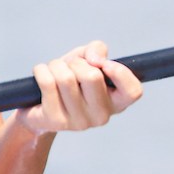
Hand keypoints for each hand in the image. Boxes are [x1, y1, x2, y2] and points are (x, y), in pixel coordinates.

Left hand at [19, 40, 142, 134]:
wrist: (40, 104)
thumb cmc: (70, 79)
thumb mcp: (87, 60)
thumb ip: (97, 51)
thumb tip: (95, 60)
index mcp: (117, 102)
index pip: (133, 91)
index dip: (120, 72)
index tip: (103, 63)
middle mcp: (102, 116)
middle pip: (92, 76)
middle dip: (76, 62)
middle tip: (70, 67)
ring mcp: (79, 122)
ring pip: (66, 79)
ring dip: (56, 66)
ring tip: (54, 70)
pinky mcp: (56, 121)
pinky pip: (48, 83)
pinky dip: (41, 70)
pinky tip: (41, 73)